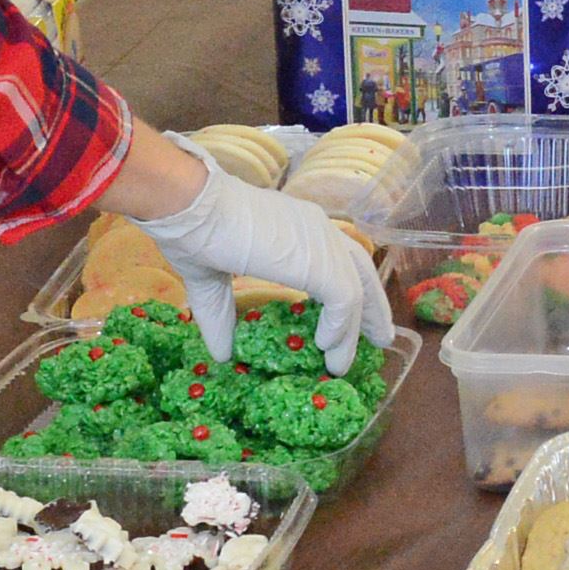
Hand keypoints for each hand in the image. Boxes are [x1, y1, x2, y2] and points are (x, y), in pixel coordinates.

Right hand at [114, 142, 382, 366]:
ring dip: (353, 330)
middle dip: (372, 307)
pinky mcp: (320, 262)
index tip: (354, 316)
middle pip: (361, 270)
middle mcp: (317, 229)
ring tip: (344, 362)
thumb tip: (222, 355)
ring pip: (355, 291)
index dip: (350, 287)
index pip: (339, 256)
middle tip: (379, 339)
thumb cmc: (194, 230)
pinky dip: (340, 328)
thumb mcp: (210, 279)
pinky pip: (344, 301)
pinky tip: (326, 347)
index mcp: (297, 226)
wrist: (190, 207)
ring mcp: (321, 242)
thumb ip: (221, 316)